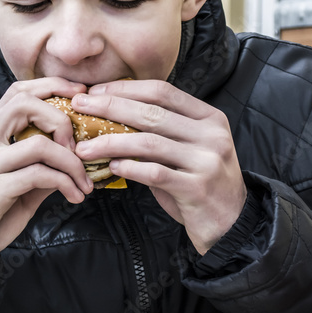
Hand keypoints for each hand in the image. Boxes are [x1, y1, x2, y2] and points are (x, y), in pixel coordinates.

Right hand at [0, 78, 92, 279]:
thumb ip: (38, 172)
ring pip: (38, 145)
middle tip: (80, 149)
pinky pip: (37, 176)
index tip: (80, 95)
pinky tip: (74, 197)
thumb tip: (72, 161)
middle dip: (62, 120)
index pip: (17, 92)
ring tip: (84, 183)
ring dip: (72, 162)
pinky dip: (64, 183)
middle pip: (24, 104)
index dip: (52, 87)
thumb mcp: (13, 190)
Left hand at [71, 80, 246, 254]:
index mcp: (209, 118)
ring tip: (84, 147)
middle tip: (80, 108)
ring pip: (149, 142)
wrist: (232, 223)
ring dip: (110, 143)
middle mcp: (211, 135)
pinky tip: (111, 167)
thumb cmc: (200, 183)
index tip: (95, 92)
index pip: (162, 92)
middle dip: (110, 107)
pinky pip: (155, 173)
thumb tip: (110, 116)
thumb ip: (159, 133)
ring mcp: (206, 161)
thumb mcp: (187, 150)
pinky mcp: (197, 188)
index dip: (125, 89)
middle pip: (152, 113)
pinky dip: (130, 168)